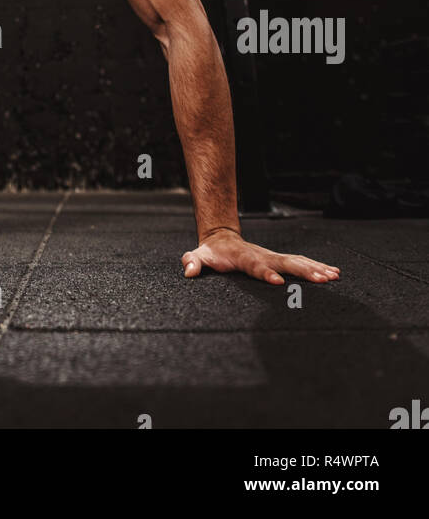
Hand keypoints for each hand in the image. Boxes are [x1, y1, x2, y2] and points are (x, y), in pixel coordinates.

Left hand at [182, 229, 339, 285]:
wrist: (222, 239)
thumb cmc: (211, 253)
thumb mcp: (199, 256)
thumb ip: (193, 262)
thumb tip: (188, 270)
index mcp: (245, 258)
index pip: (257, 266)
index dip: (266, 273)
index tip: (278, 283)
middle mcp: (263, 255)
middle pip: (285, 263)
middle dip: (303, 271)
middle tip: (322, 279)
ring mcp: (273, 257)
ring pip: (297, 261)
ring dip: (315, 268)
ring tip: (333, 276)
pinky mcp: (280, 260)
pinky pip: (301, 262)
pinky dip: (317, 266)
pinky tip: (333, 273)